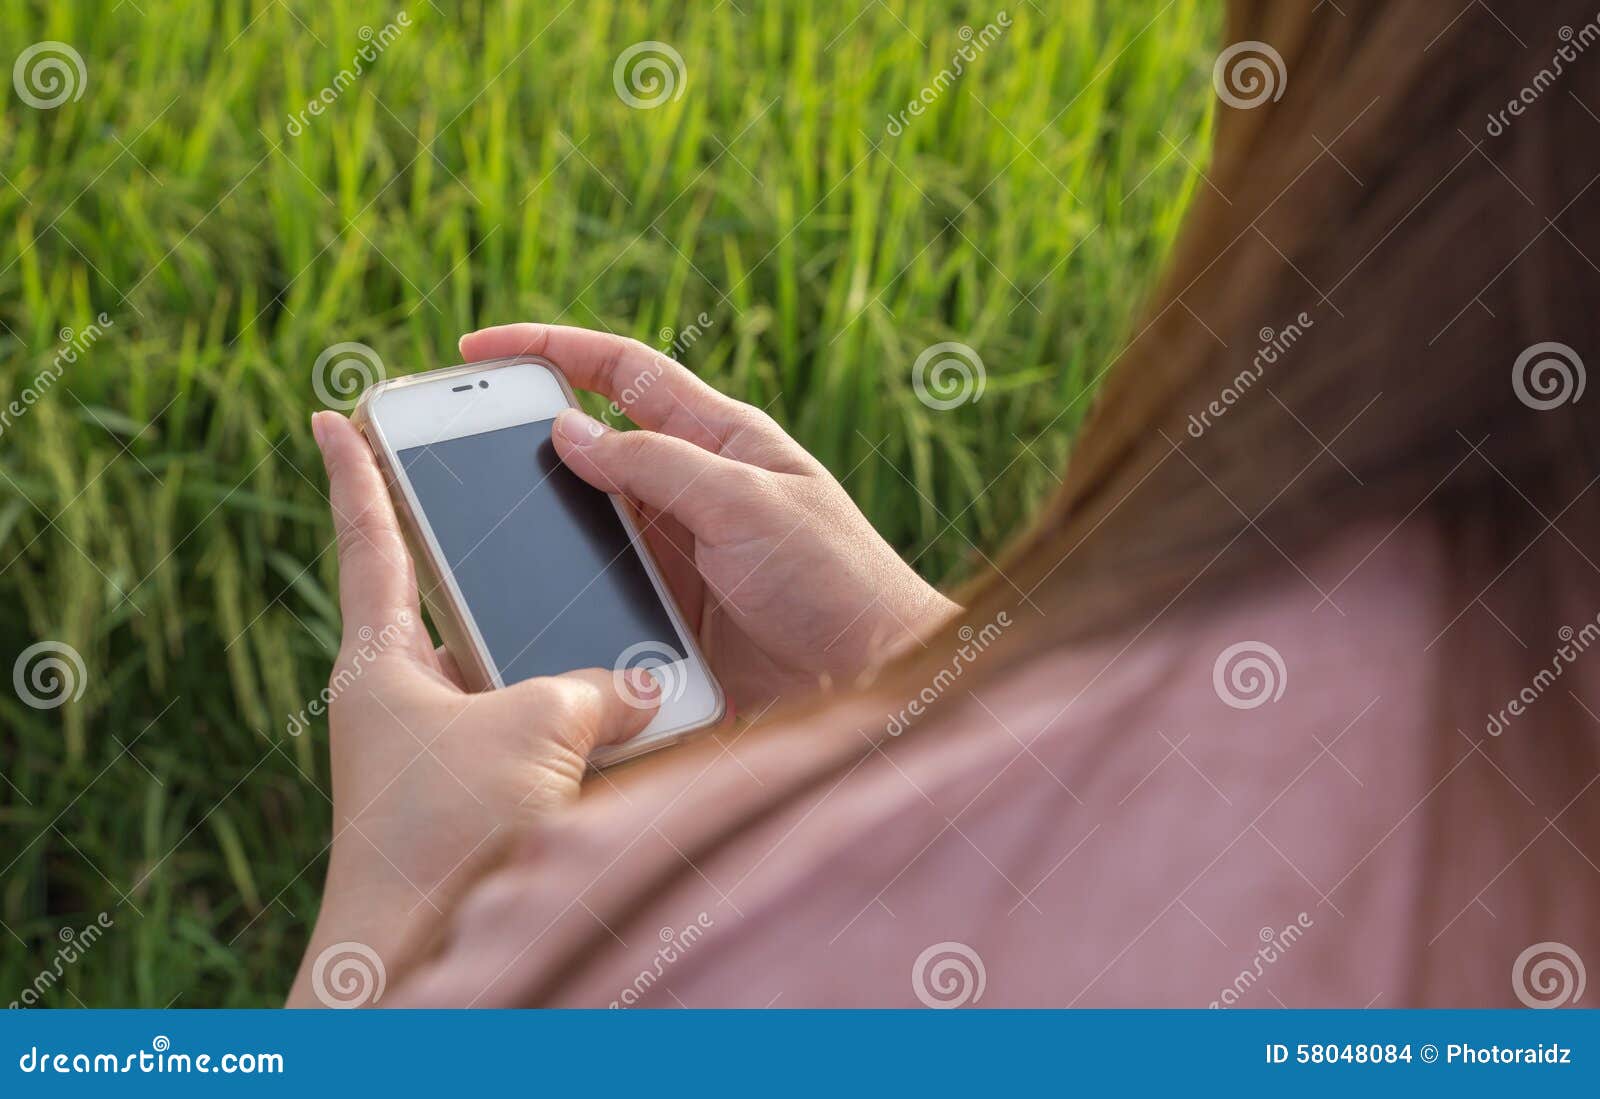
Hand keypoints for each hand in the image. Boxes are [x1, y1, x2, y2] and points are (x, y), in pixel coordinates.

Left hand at [287, 410, 659, 1006]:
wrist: (422, 964)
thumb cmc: (445, 833)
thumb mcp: (532, 731)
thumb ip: (595, 688)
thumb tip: (644, 687)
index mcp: (379, 660)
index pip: (368, 540)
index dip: (356, 471)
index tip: (331, 413)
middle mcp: (406, 701)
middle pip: (460, 607)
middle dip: (513, 573)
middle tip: (548, 516)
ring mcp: (444, 756)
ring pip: (516, 681)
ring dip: (570, 666)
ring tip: (634, 640)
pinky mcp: (482, 805)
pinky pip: (542, 743)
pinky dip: (585, 731)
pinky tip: (641, 723)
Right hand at [460, 323, 959, 710]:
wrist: (876, 679)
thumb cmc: (836, 576)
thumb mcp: (748, 504)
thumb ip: (658, 464)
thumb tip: (567, 429)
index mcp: (717, 437)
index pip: (621, 372)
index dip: (550, 349)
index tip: (477, 346)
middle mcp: (687, 489)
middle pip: (586, 448)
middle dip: (518, 442)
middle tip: (444, 448)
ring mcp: (672, 555)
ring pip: (580, 524)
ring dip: (532, 527)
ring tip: (466, 532)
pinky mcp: (665, 617)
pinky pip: (596, 592)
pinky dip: (557, 593)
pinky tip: (517, 606)